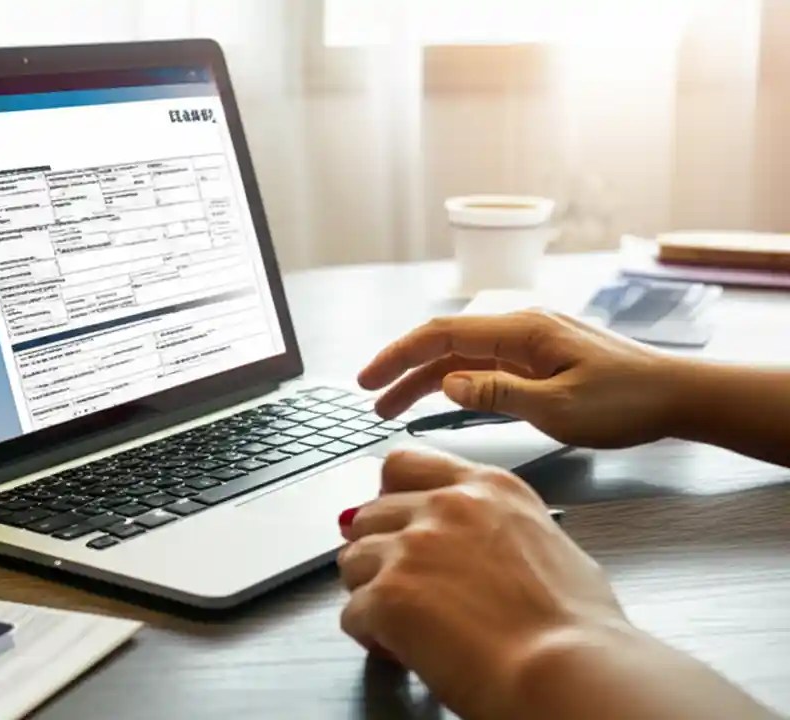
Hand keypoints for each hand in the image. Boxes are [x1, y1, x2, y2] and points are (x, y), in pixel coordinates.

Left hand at [337, 448, 627, 717]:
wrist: (568, 672)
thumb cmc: (576, 628)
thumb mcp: (548, 545)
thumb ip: (498, 531)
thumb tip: (484, 548)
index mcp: (487, 488)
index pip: (404, 464)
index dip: (389, 496)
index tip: (393, 521)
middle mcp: (443, 507)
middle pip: (369, 515)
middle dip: (378, 552)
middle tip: (403, 588)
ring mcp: (411, 548)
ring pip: (351, 561)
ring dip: (370, 593)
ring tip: (406, 623)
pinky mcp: (388, 594)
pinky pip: (352, 613)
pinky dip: (371, 635)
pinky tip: (402, 649)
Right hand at [357, 309, 684, 447]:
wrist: (679, 397)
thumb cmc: (628, 401)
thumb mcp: (559, 407)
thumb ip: (497, 394)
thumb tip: (446, 384)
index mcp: (521, 332)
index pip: (442, 335)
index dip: (398, 356)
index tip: (368, 380)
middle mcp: (520, 329)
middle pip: (444, 345)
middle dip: (403, 370)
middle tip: (371, 399)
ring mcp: (529, 344)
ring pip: (461, 358)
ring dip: (425, 380)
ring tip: (392, 409)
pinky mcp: (539, 361)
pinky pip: (484, 367)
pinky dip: (454, 383)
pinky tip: (440, 401)